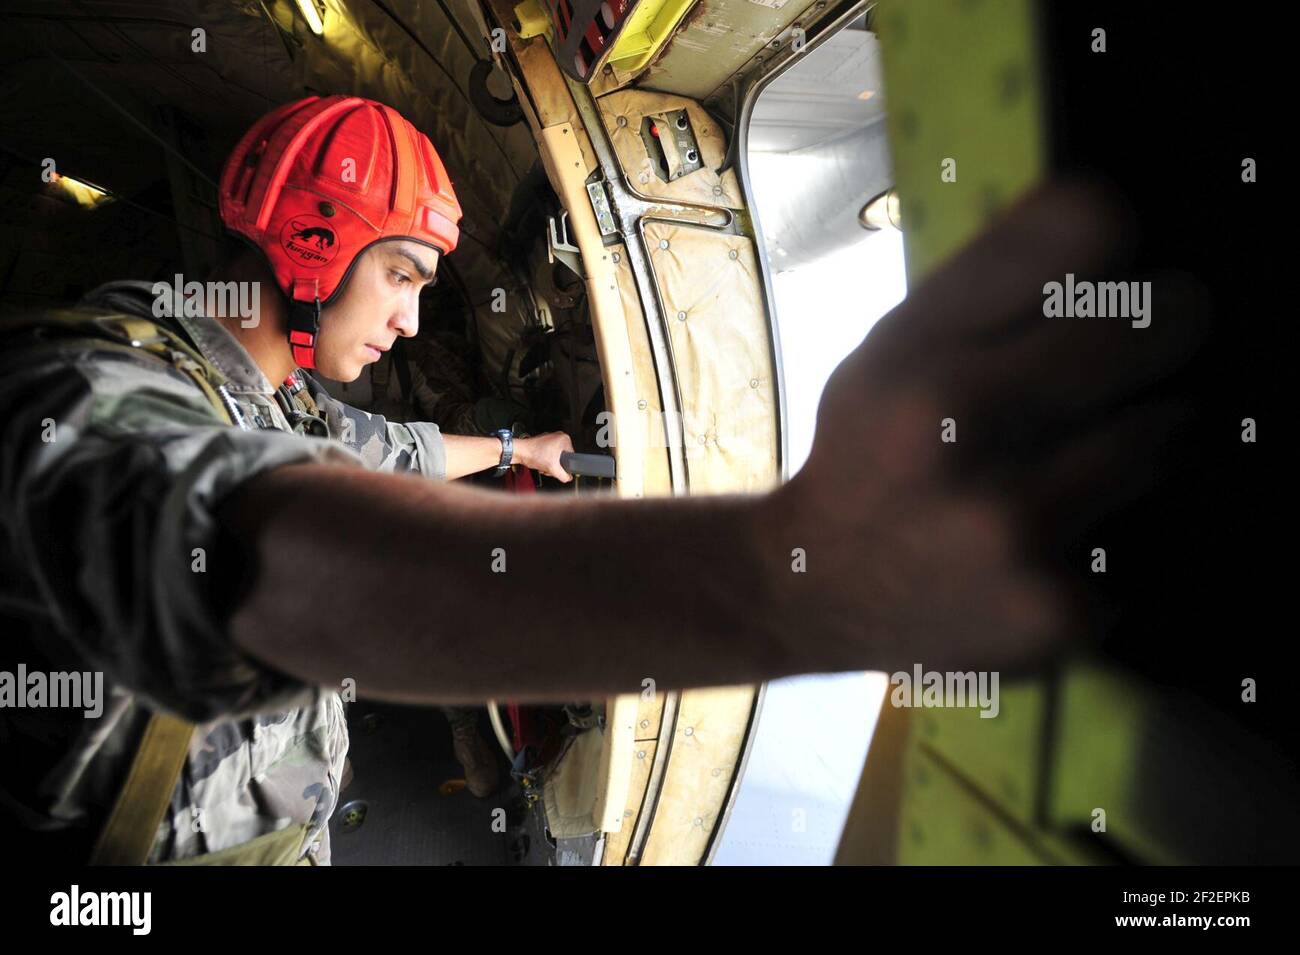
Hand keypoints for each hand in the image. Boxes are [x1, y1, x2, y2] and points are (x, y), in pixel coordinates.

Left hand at [516, 431, 574, 481]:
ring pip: (555, 457)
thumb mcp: (552, 469)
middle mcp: (558, 436)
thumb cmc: (533, 454)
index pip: (571, 457)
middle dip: (555, 465)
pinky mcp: (544, 441)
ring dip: (549, 464)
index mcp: (564, 439)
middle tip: (548, 466)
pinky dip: (545, 459)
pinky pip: (549, 454)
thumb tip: (568, 478)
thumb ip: (564, 476)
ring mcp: (550, 438)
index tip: (556, 467)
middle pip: (562, 457)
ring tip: (543, 464)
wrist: (519, 452)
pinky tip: (540, 461)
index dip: (564, 466)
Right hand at [763, 179, 1208, 675]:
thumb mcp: (888, 349)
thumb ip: (983, 285)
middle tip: (1159, 339)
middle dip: (1168, 327)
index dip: (1117, 235)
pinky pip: (1148, 537)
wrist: (812, 593)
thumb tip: (1111, 214)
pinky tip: (1059, 544)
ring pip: (1168, 432)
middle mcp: (957, 428)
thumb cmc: (867, 453)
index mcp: (915, 351)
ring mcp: (1015, 524)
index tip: (1119, 259)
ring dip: (1149, 436)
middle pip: (1161, 322)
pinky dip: (1121, 533)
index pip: (1082, 228)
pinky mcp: (1058, 607)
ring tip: (1083, 458)